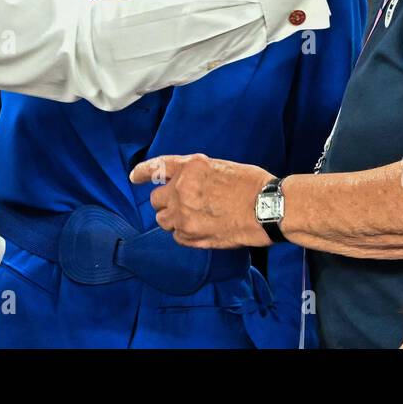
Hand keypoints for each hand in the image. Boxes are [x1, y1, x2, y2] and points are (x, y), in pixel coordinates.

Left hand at [129, 154, 274, 248]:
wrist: (268, 208)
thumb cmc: (252, 185)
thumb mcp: (220, 167)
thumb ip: (197, 175)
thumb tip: (188, 185)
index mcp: (191, 167)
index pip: (157, 167)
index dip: (142, 172)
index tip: (134, 177)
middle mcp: (182, 189)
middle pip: (156, 200)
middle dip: (167, 202)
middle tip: (185, 204)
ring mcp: (184, 215)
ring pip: (164, 220)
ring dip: (174, 219)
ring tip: (195, 218)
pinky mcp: (192, 236)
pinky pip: (177, 237)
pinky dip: (185, 234)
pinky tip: (202, 229)